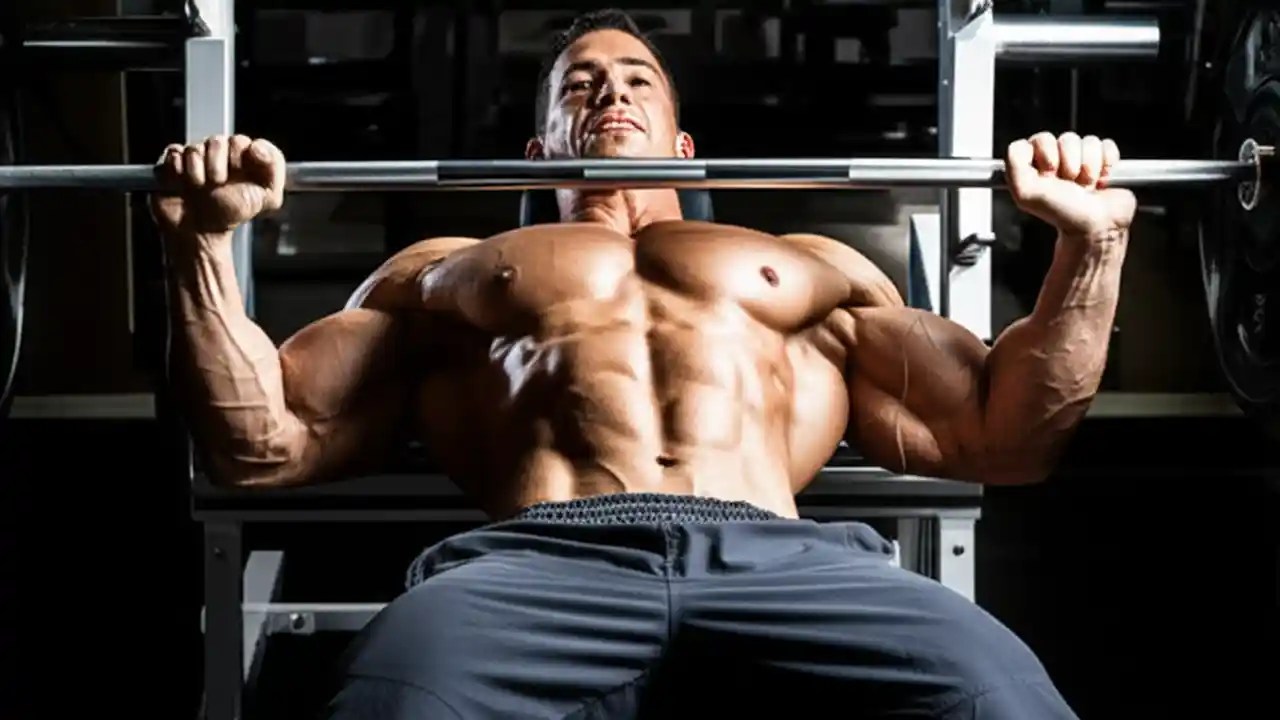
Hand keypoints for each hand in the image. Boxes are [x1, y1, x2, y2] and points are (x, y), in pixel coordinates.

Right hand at [150, 135, 285, 237]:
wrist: (199, 231)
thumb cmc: (231, 214)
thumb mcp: (267, 199)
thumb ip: (274, 172)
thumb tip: (257, 147)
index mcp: (243, 157)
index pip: (247, 142)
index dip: (247, 154)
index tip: (245, 169)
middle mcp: (219, 153)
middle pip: (219, 140)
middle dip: (218, 163)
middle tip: (219, 182)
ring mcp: (195, 155)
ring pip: (195, 148)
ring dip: (197, 170)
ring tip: (201, 187)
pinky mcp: (173, 161)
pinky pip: (174, 153)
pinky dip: (179, 169)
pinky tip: (183, 183)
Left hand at [1005, 132, 1136, 237]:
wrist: (1096, 226)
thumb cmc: (1061, 213)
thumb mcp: (1024, 192)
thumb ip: (1014, 164)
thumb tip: (1019, 145)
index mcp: (1036, 165)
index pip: (1039, 139)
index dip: (1046, 155)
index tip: (1049, 176)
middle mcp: (1057, 160)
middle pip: (1066, 138)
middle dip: (1070, 163)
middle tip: (1069, 184)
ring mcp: (1081, 159)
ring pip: (1088, 141)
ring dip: (1089, 167)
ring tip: (1084, 187)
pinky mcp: (1103, 160)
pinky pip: (1106, 145)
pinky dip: (1106, 164)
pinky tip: (1099, 181)